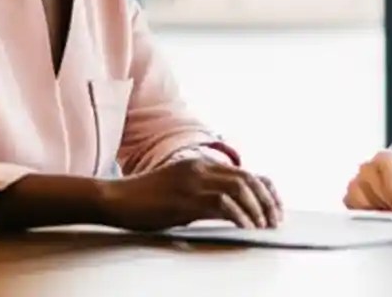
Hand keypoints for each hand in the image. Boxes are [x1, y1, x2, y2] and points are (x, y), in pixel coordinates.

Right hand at [102, 158, 281, 230]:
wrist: (115, 198)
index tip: (276, 208)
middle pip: (248, 179)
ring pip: (239, 188)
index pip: (245, 172)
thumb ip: (204, 195)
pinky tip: (246, 228)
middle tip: (276, 220)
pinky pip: (222, 205)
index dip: (266, 190)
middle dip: (268, 200)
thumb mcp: (180, 190)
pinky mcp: (185, 199)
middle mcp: (201, 167)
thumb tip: (232, 211)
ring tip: (264, 226)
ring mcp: (193, 181)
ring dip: (257, 209)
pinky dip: (239, 216)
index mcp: (201, 163)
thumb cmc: (145, 199)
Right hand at [343, 149, 391, 217]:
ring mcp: (356, 178)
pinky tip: (376, 206)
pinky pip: (351, 205)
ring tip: (387, 204)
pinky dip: (364, 210)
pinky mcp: (350, 191)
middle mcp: (368, 166)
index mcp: (387, 160)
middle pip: (378, 197)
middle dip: (390, 206)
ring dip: (377, 209)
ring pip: (362, 202)